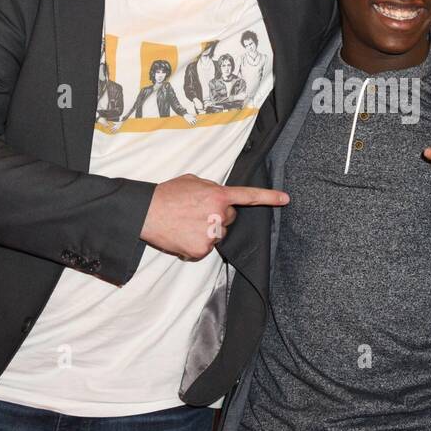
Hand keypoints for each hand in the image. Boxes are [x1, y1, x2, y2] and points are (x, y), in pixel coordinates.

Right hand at [140, 174, 287, 260]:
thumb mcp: (192, 181)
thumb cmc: (166, 194)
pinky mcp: (200, 250)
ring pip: (217, 235)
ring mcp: (211, 235)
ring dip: (206, 231)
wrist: (145, 212)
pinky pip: (204, 248)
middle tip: (195, 212)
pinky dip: (194, 244)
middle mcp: (218, 216)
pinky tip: (181, 235)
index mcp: (218, 195)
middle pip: (230, 219)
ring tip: (184, 222)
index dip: (269, 197)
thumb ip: (211, 188)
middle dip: (218, 217)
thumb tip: (220, 195)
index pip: (248, 196)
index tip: (285, 199)